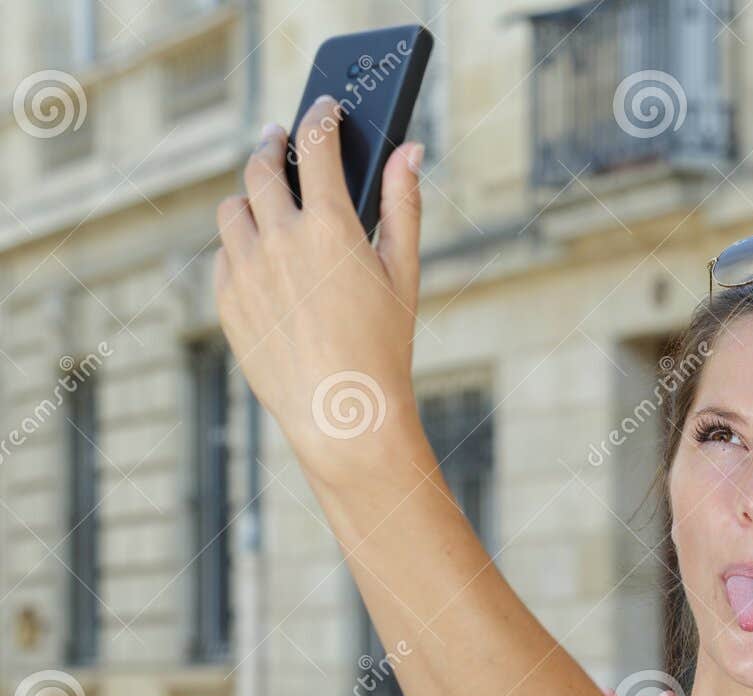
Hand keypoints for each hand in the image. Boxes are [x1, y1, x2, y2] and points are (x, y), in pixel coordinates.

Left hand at [214, 99, 424, 470]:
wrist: (343, 414)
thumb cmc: (384, 346)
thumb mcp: (404, 273)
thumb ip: (403, 205)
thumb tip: (410, 152)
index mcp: (331, 228)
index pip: (317, 145)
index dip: (321, 116)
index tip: (325, 106)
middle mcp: (280, 241)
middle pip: (260, 167)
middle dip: (273, 146)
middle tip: (281, 141)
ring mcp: (245, 271)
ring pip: (233, 209)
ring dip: (252, 198)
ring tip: (268, 204)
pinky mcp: (226, 300)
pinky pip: (224, 257)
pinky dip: (243, 250)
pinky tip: (266, 263)